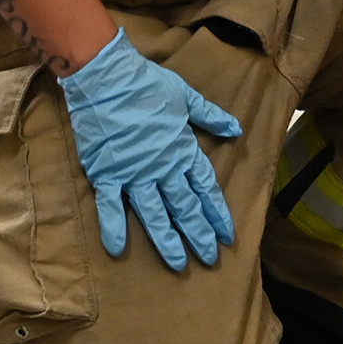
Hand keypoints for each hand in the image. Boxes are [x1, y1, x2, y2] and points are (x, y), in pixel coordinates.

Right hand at [57, 30, 241, 270]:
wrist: (107, 78)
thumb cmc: (147, 83)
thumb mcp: (185, 96)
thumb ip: (210, 116)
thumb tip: (236, 128)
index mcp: (183, 149)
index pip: (206, 188)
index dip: (217, 212)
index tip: (227, 234)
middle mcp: (163, 167)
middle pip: (185, 207)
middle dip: (199, 234)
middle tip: (209, 258)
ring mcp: (134, 173)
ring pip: (155, 214)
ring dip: (167, 241)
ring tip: (179, 264)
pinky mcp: (107, 173)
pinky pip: (110, 206)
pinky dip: (114, 227)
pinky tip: (118, 250)